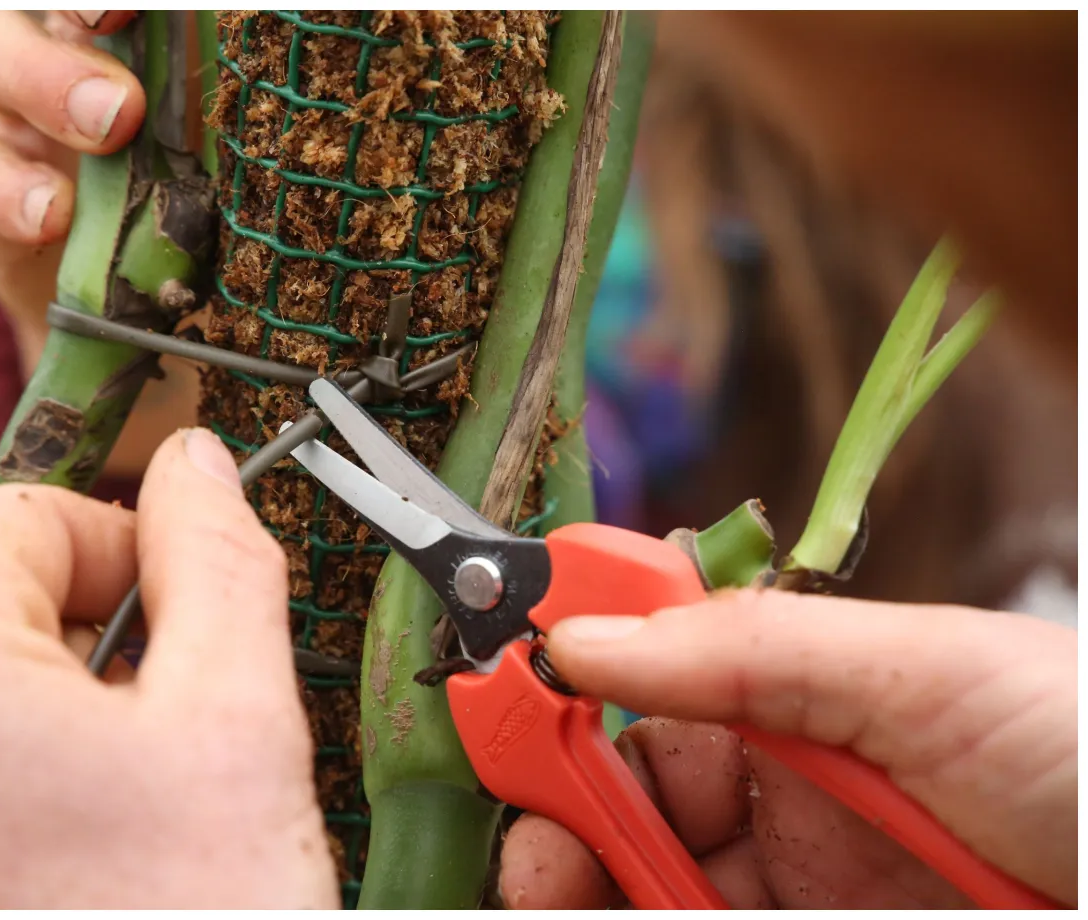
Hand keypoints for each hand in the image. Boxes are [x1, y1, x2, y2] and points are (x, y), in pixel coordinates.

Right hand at [0, 11, 198, 476]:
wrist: (156, 324)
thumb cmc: (213, 227)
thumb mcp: (237, 180)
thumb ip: (244, 136)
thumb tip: (310, 97)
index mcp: (138, 44)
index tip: (157, 4)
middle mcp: (70, 56)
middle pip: (46, 0)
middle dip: (83, 14)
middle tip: (136, 82)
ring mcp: (20, 114)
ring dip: (40, 82)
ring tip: (107, 130)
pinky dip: (8, 190)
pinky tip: (51, 218)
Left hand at [0, 429, 337, 907]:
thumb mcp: (233, 723)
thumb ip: (220, 565)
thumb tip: (200, 468)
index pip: (31, 517)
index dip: (133, 552)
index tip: (188, 618)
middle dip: (102, 637)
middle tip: (170, 731)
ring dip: (71, 709)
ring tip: (130, 802)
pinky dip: (28, 769)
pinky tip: (84, 842)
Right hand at [498, 592, 1075, 908]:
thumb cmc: (1080, 743)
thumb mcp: (922, 669)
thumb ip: (748, 645)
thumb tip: (587, 630)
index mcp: (809, 705)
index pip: (659, 687)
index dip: (578, 683)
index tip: (509, 689)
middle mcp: (790, 801)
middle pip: (634, 798)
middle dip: (567, 801)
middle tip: (535, 828)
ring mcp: (797, 891)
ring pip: (648, 883)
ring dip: (582, 875)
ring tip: (554, 879)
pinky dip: (632, 912)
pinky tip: (605, 902)